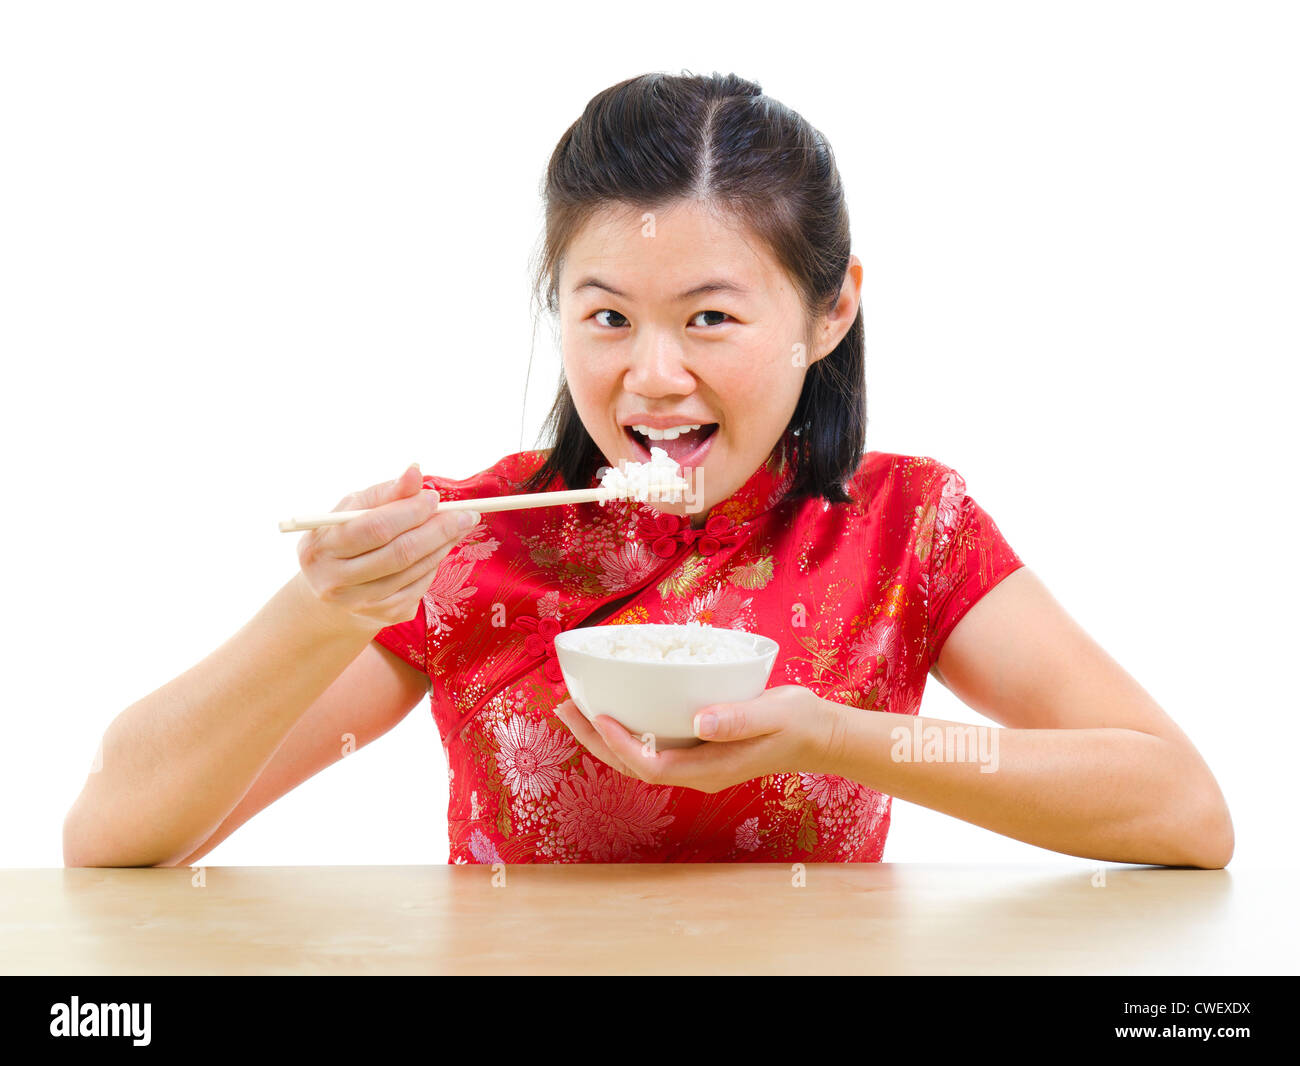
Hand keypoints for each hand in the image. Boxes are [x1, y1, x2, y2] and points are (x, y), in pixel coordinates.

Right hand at [295, 462, 478, 633]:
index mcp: (323, 548)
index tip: (434, 497)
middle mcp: (338, 581)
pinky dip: (434, 563)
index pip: (375, 528)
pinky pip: (421, 585)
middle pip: (400, 553)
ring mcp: (362, 603)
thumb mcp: (352, 513)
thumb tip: (415, 471)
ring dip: (444, 545)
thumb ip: (384, 493)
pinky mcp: (385, 616)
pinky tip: (439, 548)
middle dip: (439, 529)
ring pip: (416, 570)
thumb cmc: (343, 540)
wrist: (330, 597)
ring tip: (459, 525)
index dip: (409, 511)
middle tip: (466, 514)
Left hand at [553, 685, 839, 793]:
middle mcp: (695, 771)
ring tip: (574, 707)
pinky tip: (614, 707)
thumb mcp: (772, 715)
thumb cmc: (797, 722)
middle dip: (593, 739)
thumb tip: (698, 722)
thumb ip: (737, 719)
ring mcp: (695, 763)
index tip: (599, 715)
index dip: (619, 744)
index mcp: (708, 769)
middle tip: (563, 706)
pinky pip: (651, 745)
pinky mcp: (697, 749)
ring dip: (602, 735)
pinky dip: (626, 728)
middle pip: (631, 764)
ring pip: (636, 757)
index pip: (650, 765)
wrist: (818, 735)